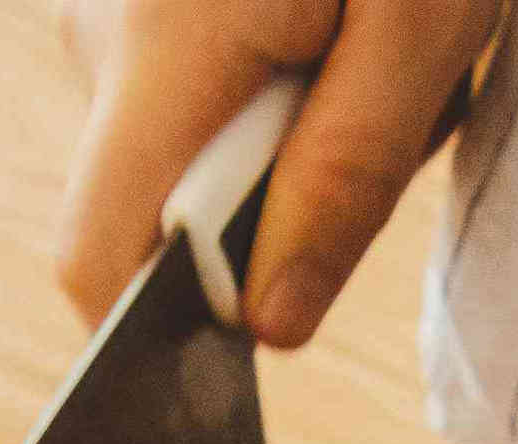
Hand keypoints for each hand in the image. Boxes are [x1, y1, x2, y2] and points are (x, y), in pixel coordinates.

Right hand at [54, 0, 502, 344]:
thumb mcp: (423, 25)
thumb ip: (344, 182)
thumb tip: (265, 329)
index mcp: (161, 46)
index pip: (94, 257)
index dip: (159, 333)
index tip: (260, 335)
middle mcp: (101, 23)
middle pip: (151, 205)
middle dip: (273, 205)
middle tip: (387, 98)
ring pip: (184, 141)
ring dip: (291, 132)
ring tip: (374, 31)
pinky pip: (194, 78)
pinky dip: (278, 73)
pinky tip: (340, 8)